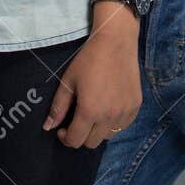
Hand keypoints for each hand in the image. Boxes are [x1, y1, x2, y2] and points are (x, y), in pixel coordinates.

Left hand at [43, 14, 140, 148]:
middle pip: (91, 143)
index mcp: (89, 111)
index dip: (65, 137)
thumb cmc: (89, 59)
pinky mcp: (136, 106)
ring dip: (97, 130)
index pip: (75, 140)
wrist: (116, 42)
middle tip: (77, 120)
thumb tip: (48, 127)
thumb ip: (58, 107)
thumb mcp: (68, 81)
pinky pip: (122, 126)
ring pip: (108, 136)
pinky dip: (113, 123)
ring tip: (94, 113)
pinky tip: (108, 108)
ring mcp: (125, 113)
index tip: (62, 128)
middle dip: (80, 135)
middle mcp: (109, 117)